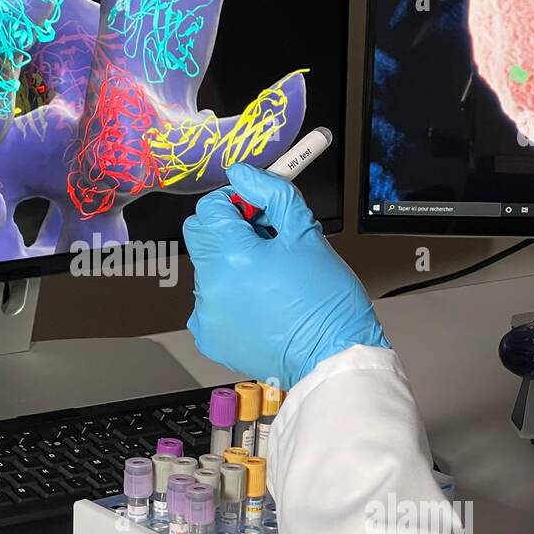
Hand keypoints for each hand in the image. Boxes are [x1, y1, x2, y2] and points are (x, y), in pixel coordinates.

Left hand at [183, 163, 388, 389]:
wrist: (332, 356)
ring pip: (206, 268)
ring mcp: (207, 314)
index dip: (234, 202)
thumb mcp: (307, 234)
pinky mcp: (210, 336)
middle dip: (226, 229)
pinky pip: (209, 302)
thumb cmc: (327, 303)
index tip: (255, 210)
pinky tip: (258, 304)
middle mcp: (212, 285)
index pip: (210, 209)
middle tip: (262, 240)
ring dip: (229, 264)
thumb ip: (273, 195)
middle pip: (200, 235)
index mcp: (233, 256)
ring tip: (268, 279)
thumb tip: (245, 176)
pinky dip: (228, 298)